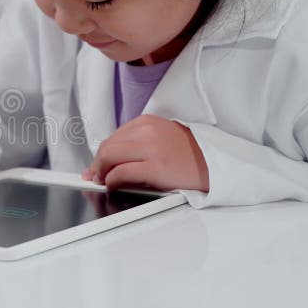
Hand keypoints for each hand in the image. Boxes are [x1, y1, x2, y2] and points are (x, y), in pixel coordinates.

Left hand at [82, 115, 208, 191]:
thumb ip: (134, 145)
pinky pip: (121, 172)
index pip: (112, 138)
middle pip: (107, 147)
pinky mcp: (155, 167)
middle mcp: (147, 132)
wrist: (212, 164)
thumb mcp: (159, 138)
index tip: (96, 166)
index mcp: (146, 122)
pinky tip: (114, 185)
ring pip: (109, 157)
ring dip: (101, 172)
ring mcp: (151, 148)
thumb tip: (104, 160)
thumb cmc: (185, 154)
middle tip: (95, 177)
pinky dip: (112, 180)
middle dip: (96, 164)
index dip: (100, 155)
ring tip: (104, 181)